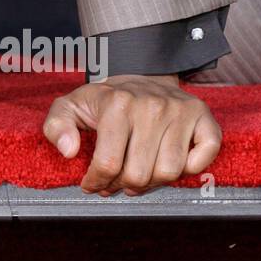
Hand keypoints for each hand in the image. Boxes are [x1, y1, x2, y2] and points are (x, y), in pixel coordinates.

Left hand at [43, 74, 221, 195]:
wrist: (141, 75)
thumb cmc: (106, 99)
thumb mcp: (71, 106)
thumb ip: (57, 126)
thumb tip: (68, 151)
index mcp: (117, 104)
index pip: (108, 163)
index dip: (97, 182)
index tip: (92, 184)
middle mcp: (151, 106)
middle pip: (139, 174)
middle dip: (122, 185)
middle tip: (116, 180)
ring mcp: (180, 111)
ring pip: (169, 173)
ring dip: (152, 182)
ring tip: (138, 173)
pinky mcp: (203, 117)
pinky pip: (203, 159)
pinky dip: (190, 169)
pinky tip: (168, 160)